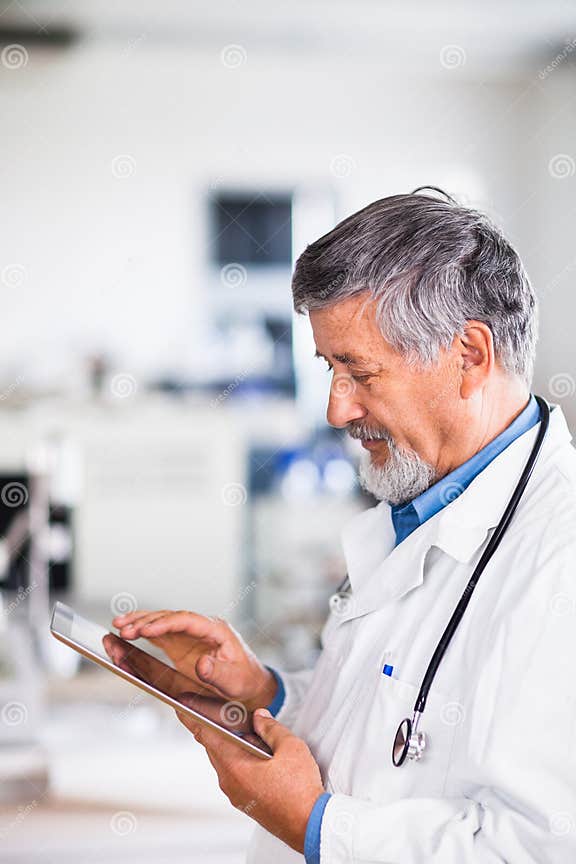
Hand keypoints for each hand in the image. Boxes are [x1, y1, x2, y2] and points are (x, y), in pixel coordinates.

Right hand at [112, 609, 276, 710]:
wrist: (249, 683)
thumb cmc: (244, 680)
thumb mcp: (235, 680)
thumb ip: (218, 673)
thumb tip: (201, 665)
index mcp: (216, 629)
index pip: (187, 620)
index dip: (165, 623)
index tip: (146, 630)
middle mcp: (201, 627)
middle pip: (170, 617)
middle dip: (146, 621)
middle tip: (123, 628)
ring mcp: (190, 634)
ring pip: (162, 622)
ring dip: (140, 623)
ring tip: (118, 626)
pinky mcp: (181, 644)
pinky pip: (159, 634)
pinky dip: (143, 632)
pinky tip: (126, 632)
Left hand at [177, 706, 324, 853]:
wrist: (308, 825)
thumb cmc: (300, 790)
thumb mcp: (290, 748)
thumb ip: (271, 727)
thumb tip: (260, 717)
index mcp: (235, 765)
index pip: (205, 735)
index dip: (191, 718)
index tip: (180, 707)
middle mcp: (229, 781)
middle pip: (214, 748)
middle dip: (216, 729)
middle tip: (221, 712)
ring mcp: (236, 793)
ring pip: (226, 761)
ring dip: (231, 745)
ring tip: (249, 732)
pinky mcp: (245, 801)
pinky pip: (235, 774)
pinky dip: (239, 759)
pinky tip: (257, 754)